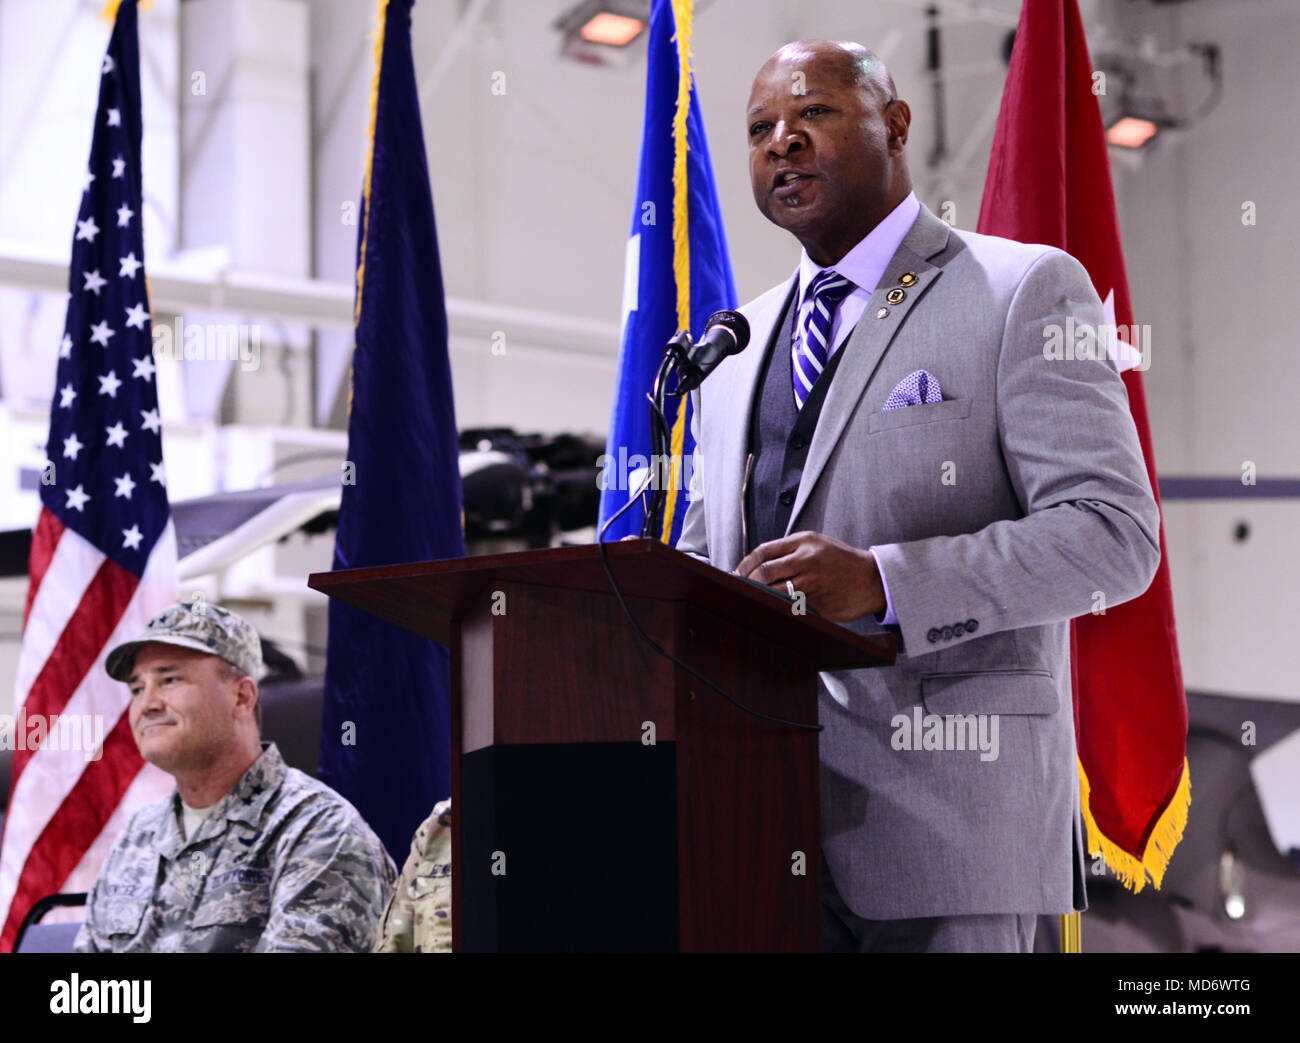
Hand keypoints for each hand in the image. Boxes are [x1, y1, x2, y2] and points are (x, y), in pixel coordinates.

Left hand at [735, 531, 885, 622]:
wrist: (873, 578)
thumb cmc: (841, 561)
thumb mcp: (817, 544)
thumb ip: (790, 549)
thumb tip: (757, 564)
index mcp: (804, 542)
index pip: (764, 551)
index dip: (745, 564)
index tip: (737, 574)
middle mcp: (807, 560)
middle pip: (765, 572)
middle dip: (748, 582)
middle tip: (740, 589)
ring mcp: (813, 583)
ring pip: (775, 591)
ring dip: (760, 597)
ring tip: (753, 600)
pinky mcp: (819, 603)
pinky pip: (791, 608)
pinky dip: (779, 609)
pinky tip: (773, 610)